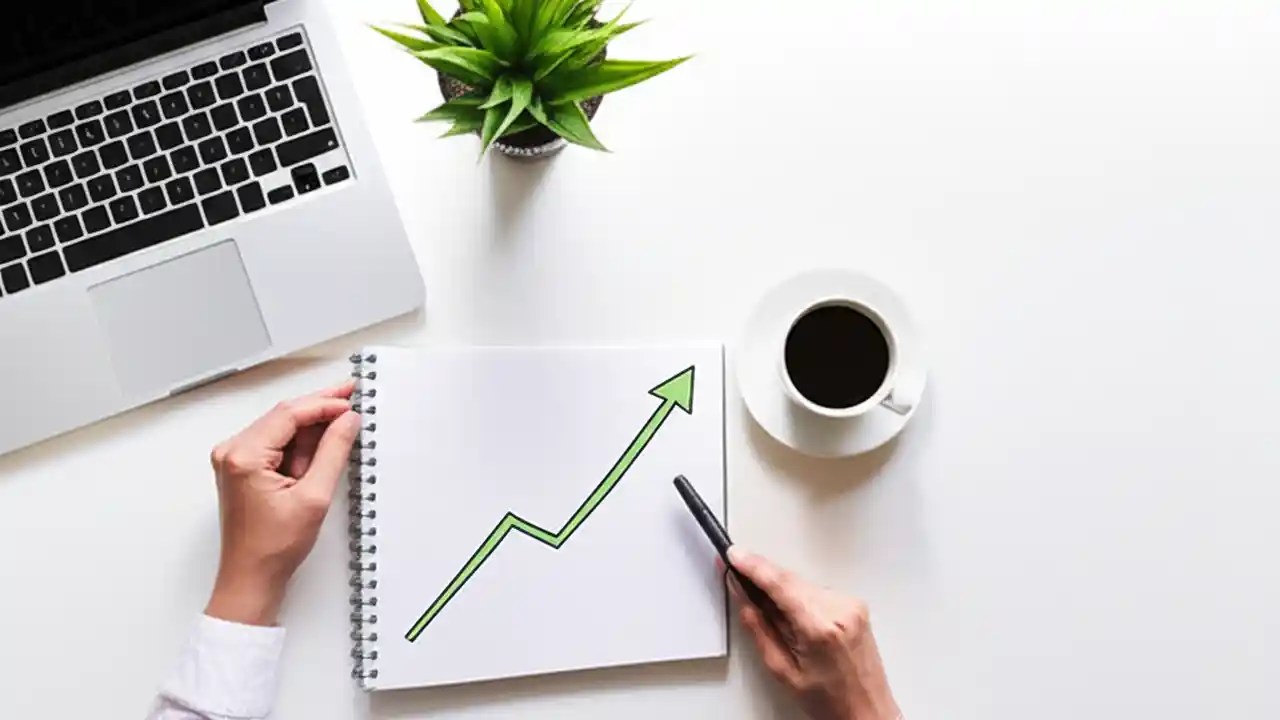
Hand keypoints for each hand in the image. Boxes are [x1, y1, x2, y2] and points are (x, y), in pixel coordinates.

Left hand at [205, 382, 361, 625]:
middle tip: (352, 396)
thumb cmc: (274, 547)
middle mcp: (232, 451)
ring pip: (281, 428)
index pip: (289, 414)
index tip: (352, 401)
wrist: (251, 577)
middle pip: (283, 416)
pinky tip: (323, 444)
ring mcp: (234, 459)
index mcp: (244, 456)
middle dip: (319, 409)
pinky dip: (300, 443)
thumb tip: (347, 421)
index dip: (324, 404)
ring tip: (344, 424)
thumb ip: (332, 452)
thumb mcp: (314, 497)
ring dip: (311, 427)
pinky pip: (275, 444)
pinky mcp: (242, 468)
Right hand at [728, 547, 901, 719]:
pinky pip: (818, 591)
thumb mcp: (783, 670)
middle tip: (740, 581)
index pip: (779, 583)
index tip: (735, 555)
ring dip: (784, 592)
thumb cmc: (831, 701)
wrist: (867, 712)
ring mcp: (851, 605)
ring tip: (781, 624)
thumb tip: (744, 599)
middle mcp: (840, 610)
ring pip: (803, 583)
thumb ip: (759, 629)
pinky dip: (802, 599)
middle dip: (763, 579)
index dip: (753, 566)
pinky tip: (799, 620)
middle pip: (790, 579)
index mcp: (820, 628)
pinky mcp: (856, 605)